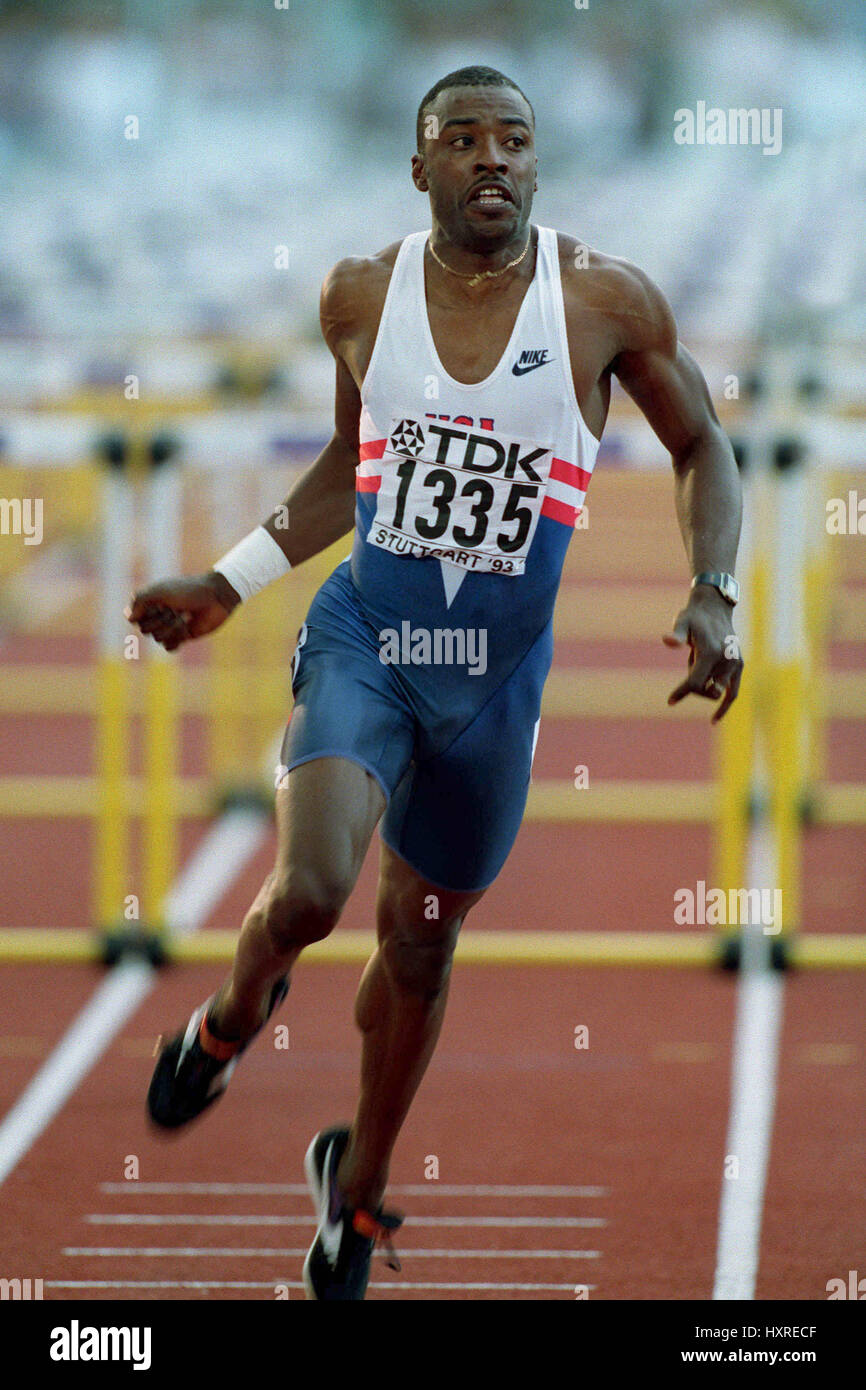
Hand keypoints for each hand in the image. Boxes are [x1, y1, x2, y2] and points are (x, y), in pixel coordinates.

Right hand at [125, 572, 239, 650]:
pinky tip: (186, 629)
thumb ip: (140, 600)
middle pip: (145, 631)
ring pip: (158, 639)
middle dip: (161, 621)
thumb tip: (129, 618)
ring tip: (184, 617)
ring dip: (172, 629)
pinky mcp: (181, 637)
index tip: (159, 604)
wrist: (215, 598)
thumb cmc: (188, 591)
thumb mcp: (161, 591)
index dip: (146, 614)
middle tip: (175, 609)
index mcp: (149, 603)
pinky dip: (177, 639)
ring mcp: (169, 627)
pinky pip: (169, 648)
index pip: (134, 619)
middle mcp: (157, 616)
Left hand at [663, 587, 742, 722]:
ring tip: (698, 662)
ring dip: (704, 685)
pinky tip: (713, 721)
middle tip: (688, 664)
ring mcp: (735, 664)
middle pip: (705, 689)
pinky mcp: (739, 666)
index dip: (681, 692)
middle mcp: (726, 660)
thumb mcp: (682, 622)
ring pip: (717, 692)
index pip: (695, 682)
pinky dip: (724, 707)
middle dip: (693, 687)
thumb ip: (676, 634)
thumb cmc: (694, 616)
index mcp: (711, 652)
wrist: (715, 607)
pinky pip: (733, 693)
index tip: (670, 701)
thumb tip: (666, 640)